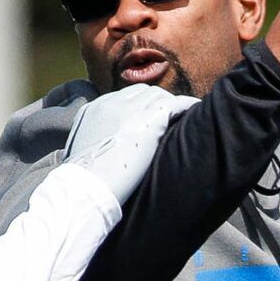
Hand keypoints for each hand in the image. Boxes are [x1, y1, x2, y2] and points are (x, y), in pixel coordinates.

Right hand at [65, 83, 191, 203]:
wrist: (85, 188)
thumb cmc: (83, 182)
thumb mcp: (83, 154)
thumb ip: (97, 143)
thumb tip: (109, 151)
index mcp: (92, 110)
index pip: (124, 98)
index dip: (139, 108)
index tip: (149, 121)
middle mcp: (110, 104)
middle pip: (142, 93)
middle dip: (156, 104)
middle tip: (170, 120)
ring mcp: (129, 109)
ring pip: (159, 96)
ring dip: (171, 107)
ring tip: (183, 120)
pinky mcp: (148, 119)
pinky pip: (176, 104)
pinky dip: (187, 107)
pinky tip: (196, 113)